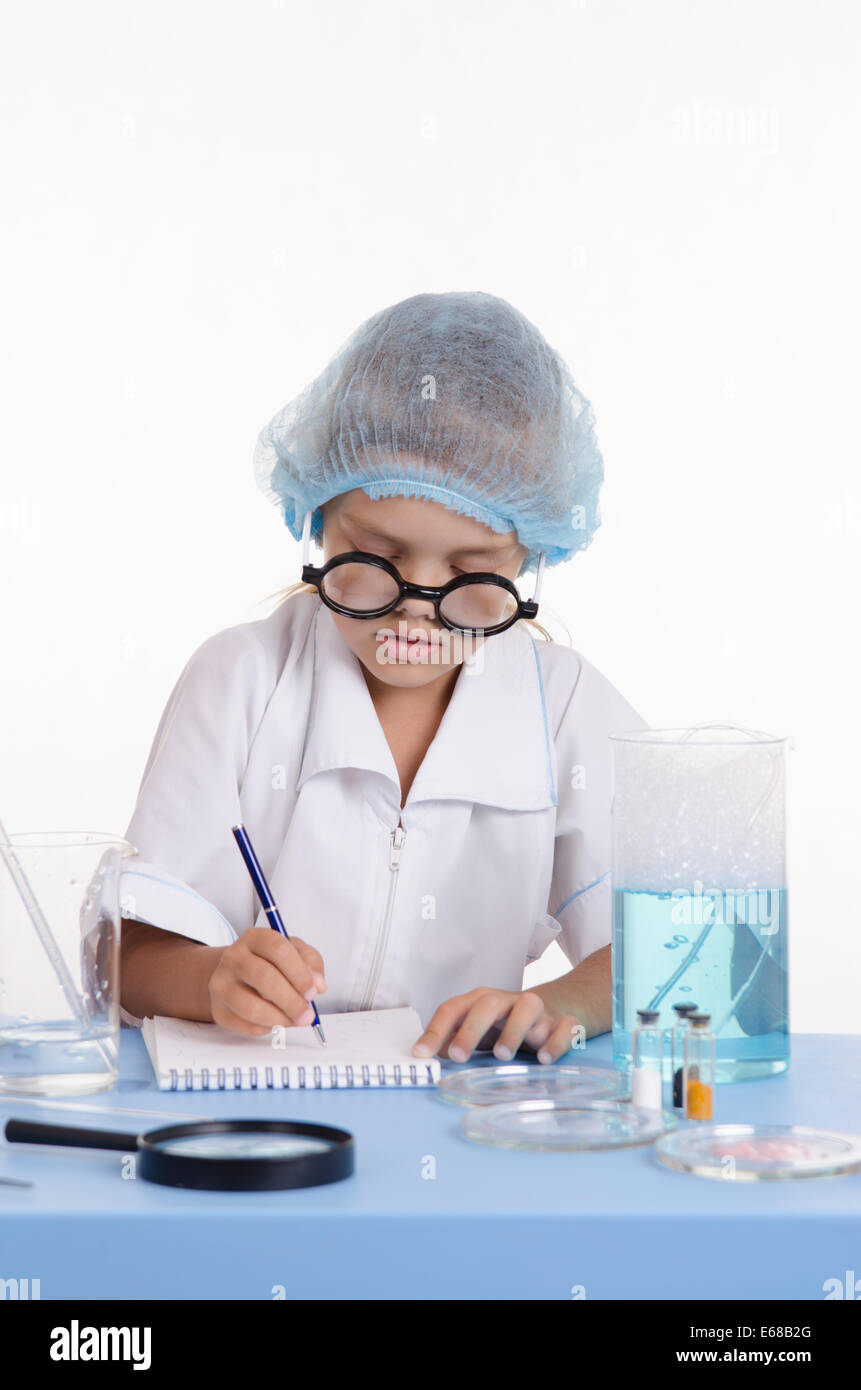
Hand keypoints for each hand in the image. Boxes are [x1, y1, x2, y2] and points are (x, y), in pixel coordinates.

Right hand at [208, 929, 327, 1035]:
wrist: (234, 975)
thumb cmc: (269, 962)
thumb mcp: (294, 952)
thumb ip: (311, 963)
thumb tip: (318, 985)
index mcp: (255, 938)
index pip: (278, 950)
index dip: (300, 973)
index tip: (314, 992)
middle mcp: (233, 957)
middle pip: (264, 978)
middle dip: (292, 1001)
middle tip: (307, 1014)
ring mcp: (222, 983)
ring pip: (252, 1007)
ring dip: (280, 1019)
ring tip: (294, 1020)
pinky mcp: (219, 1009)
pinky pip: (245, 1025)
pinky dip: (267, 1028)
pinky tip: (276, 1021)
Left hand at [411, 987, 581, 1064]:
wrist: (558, 1006)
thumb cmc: (508, 1021)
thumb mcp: (480, 1028)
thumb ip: (454, 1038)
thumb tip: (429, 1053)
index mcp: (482, 1000)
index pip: (453, 1008)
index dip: (435, 1030)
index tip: (421, 1054)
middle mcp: (508, 1001)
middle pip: (487, 1005)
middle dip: (471, 1029)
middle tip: (458, 1055)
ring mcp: (538, 1010)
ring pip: (528, 1008)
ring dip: (513, 1030)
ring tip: (502, 1055)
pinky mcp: (564, 1022)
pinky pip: (564, 1027)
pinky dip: (555, 1041)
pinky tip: (544, 1058)